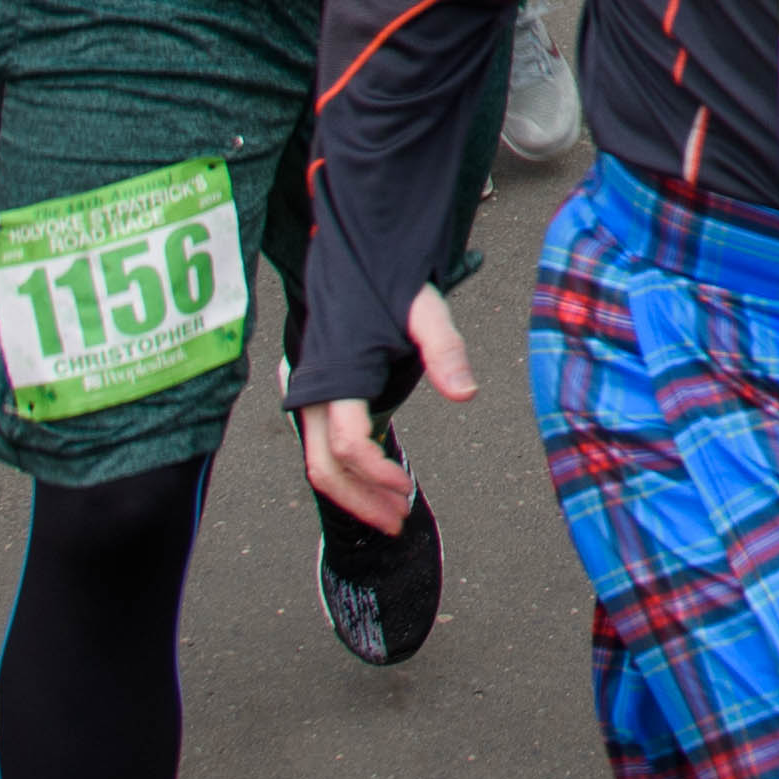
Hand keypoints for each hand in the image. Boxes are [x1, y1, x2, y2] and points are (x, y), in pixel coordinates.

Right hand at [294, 289, 477, 534]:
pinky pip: (324, 447)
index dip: (375, 475)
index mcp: (338, 377)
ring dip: (354, 493)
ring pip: (320, 462)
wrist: (353, 254)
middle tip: (399, 523)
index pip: (348, 444)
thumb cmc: (388, 281)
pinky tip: (380, 481)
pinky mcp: (319, 397)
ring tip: (394, 513)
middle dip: (360, 502)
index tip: (406, 489)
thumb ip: (445, 351)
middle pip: (325, 468)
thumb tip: (466, 395)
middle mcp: (315, 394)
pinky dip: (349, 472)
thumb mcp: (425, 310)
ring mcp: (312, 398)